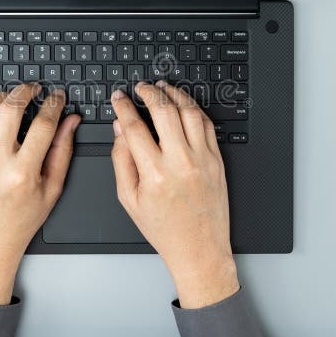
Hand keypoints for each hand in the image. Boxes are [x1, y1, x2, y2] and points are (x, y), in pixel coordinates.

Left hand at [0, 83, 80, 304]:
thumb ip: (62, 151)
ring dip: (0, 97)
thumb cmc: (21, 220)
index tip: (57, 97)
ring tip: (10, 95)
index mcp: (23, 173)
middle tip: (33, 87)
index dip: (53, 104)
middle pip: (10, 110)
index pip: (43, 124)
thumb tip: (70, 121)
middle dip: (24, 91)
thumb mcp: (51, 189)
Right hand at [110, 81, 239, 308]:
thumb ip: (121, 160)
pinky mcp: (217, 160)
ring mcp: (202, 159)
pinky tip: (183, 104)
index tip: (119, 98)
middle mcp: (181, 163)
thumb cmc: (164, 228)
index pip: (134, 127)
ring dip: (174, 94)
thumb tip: (119, 129)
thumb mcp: (129, 199)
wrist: (199, 249)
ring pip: (189, 112)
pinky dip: (194, 109)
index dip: (124, 107)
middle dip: (149, 92)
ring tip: (162, 88)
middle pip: (164, 111)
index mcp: (154, 174)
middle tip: (140, 87)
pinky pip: (207, 124)